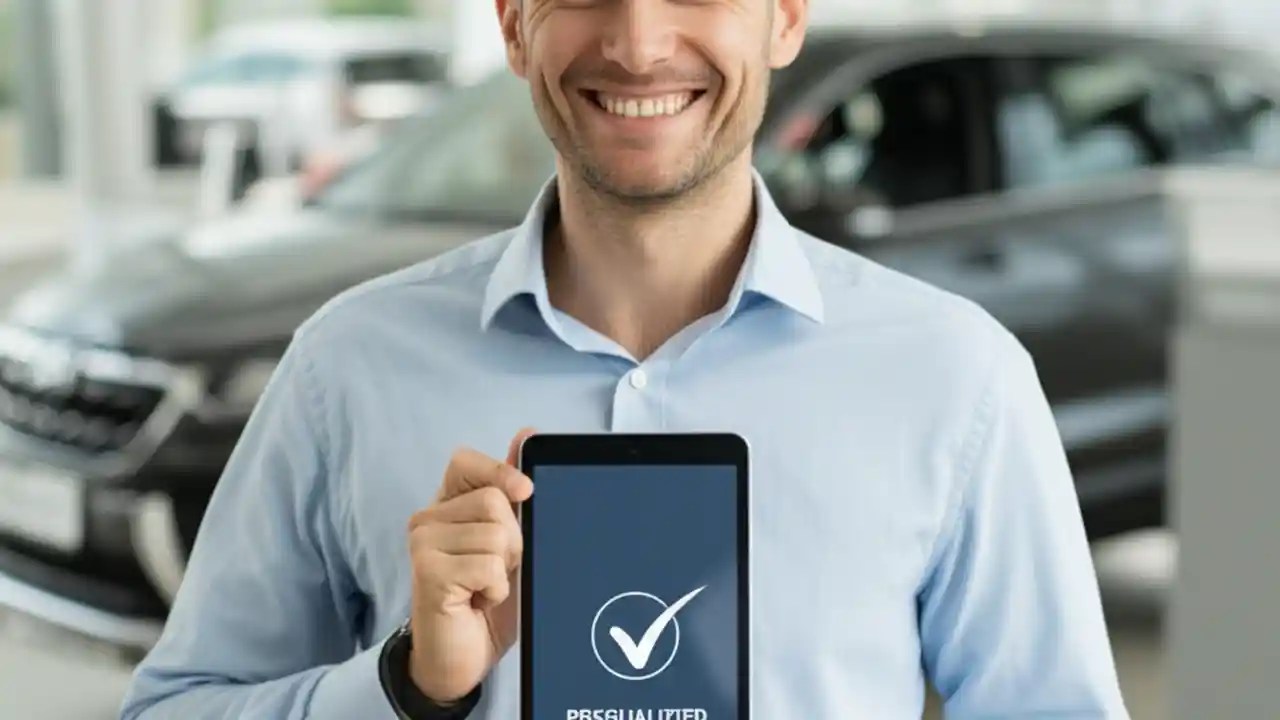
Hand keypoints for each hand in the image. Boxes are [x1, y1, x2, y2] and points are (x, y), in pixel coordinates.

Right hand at [406, 428, 535, 702]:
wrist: (461, 659)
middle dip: (514, 540)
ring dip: (505, 569)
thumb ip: (513, 492)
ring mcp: (422, 544)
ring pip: (495, 535)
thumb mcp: (509, 544)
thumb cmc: (486, 601)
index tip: (524, 493)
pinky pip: (488, 565)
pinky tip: (476, 601)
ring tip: (484, 587)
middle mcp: (427, 519)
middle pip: (494, 501)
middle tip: (497, 569)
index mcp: (448, 505)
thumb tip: (526, 432)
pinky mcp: (426, 571)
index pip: (465, 461)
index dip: (499, 472)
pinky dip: (496, 589)